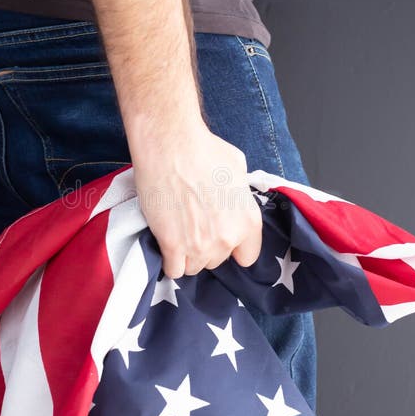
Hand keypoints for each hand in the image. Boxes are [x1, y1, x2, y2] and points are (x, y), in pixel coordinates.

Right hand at [131, 119, 262, 278]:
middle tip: (194, 226)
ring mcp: (200, 245)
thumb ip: (239, 195)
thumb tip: (233, 197)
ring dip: (186, 255)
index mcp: (248, 221)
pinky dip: (169, 261)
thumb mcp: (238, 168)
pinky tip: (166, 243)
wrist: (170, 145)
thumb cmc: (204, 149)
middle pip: (217, 260)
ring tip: (178, 233)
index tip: (221, 237)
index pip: (247, 256)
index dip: (233, 247)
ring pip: (194, 267)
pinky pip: (173, 270)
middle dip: (207, 247)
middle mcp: (228, 238)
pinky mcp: (172, 246)